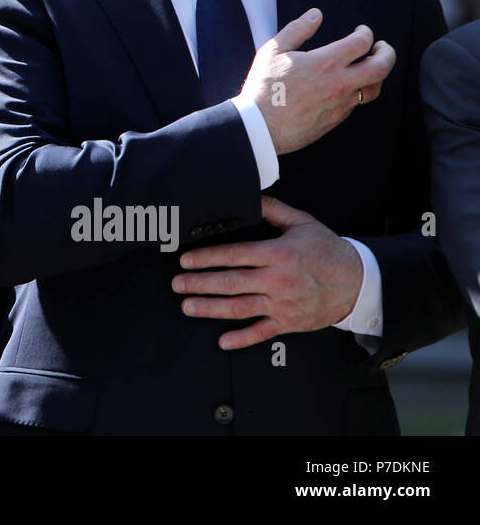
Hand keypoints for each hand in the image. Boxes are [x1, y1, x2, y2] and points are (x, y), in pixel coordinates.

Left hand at [172, 196, 363, 349]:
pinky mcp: (289, 322)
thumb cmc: (326, 248)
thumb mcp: (301, 222)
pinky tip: (222, 341)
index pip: (234, 255)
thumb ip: (272, 208)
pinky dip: (242, 338)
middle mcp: (277, 280)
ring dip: (210, 308)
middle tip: (176, 284)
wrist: (358, 280)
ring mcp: (282, 303)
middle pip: (230, 282)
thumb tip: (248, 194)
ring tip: (187, 306)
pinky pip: (262, 332)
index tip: (185, 260)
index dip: (206, 257)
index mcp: (277, 253)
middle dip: (199, 283)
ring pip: (240, 308)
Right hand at [241, 8, 394, 154]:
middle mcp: (339, 83)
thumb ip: (297, 29)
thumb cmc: (263, 87)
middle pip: (381, 67)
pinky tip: (348, 87)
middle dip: (387, 53)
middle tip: (382, 47)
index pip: (361, 43)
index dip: (365, 33)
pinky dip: (358, 92)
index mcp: (325, 63)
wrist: (260, 126)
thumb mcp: (273, 51)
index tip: (361, 31)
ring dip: (378, 76)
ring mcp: (340, 103)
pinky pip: (356, 104)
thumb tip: (315, 15)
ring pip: (374, 89)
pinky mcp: (336, 119)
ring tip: (371, 68)